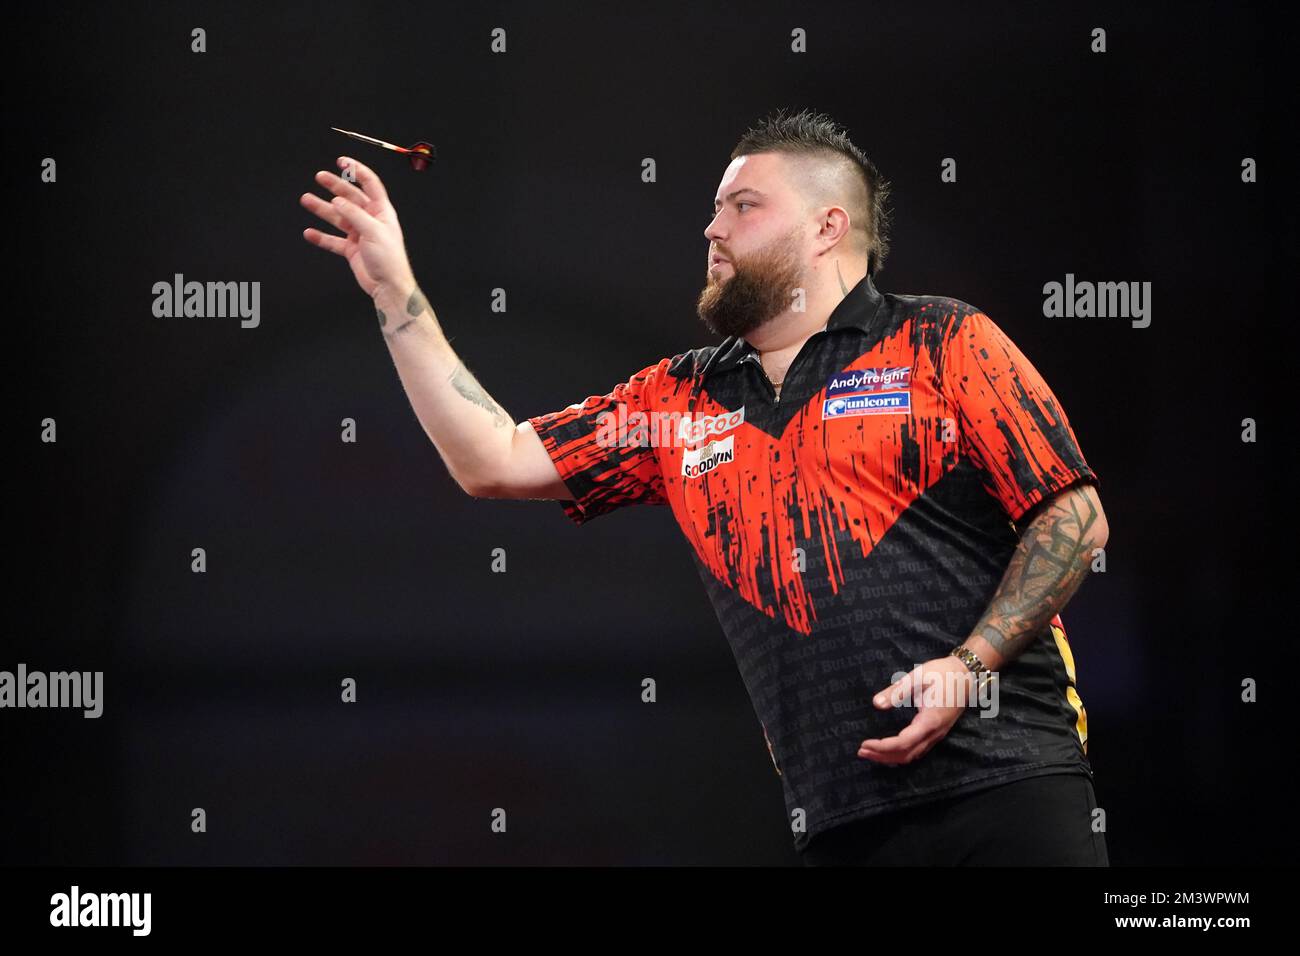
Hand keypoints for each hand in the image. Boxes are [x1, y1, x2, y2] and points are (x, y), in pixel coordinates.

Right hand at [301, 156, 414, 299]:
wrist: (388, 286)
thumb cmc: (389, 259)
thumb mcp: (373, 231)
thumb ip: (354, 214)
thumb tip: (338, 201)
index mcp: (381, 211)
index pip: (370, 184)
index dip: (357, 171)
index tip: (342, 161)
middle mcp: (370, 220)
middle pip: (350, 197)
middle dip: (335, 186)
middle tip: (319, 177)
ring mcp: (360, 234)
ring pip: (338, 217)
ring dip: (322, 208)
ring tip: (306, 199)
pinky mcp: (352, 249)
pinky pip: (333, 240)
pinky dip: (321, 237)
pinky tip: (309, 233)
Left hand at [857, 655, 975, 764]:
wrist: (966, 674)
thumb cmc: (942, 673)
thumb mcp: (918, 677)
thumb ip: (897, 691)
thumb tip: (876, 704)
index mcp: (930, 720)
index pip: (903, 743)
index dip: (883, 747)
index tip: (864, 743)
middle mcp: (935, 733)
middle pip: (907, 755)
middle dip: (882, 756)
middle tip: (861, 751)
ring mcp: (938, 735)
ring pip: (913, 755)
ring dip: (891, 757)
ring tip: (871, 752)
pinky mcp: (938, 732)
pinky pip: (918, 750)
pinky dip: (901, 754)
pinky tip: (890, 749)